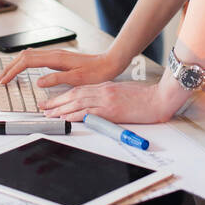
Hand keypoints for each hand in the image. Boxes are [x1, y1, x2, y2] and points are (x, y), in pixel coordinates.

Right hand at [0, 48, 122, 88]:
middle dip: (10, 67)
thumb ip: (57, 79)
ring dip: (16, 64)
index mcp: (56, 59)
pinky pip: (36, 57)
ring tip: (8, 74)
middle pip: (24, 56)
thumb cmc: (96, 72)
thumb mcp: (77, 79)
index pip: (27, 62)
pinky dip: (25, 63)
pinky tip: (24, 68)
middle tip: (0, 79)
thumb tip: (39, 81)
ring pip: (29, 55)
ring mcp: (56, 55)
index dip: (13, 71)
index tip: (5, 80)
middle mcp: (54, 54)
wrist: (109, 63)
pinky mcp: (59, 58)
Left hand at [41, 80, 178, 123]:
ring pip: (77, 102)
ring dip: (60, 109)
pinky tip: (64, 118)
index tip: (54, 100)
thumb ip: (109, 97)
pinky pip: (88, 112)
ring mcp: (106, 100)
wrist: (160, 99)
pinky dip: (74, 115)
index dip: (64, 95)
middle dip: (57, 101)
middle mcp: (103, 90)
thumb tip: (97, 106)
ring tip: (48, 114)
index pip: (80, 89)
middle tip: (44, 107)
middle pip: (74, 95)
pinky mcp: (111, 110)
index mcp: (106, 86)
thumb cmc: (146, 98)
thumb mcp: (124, 93)